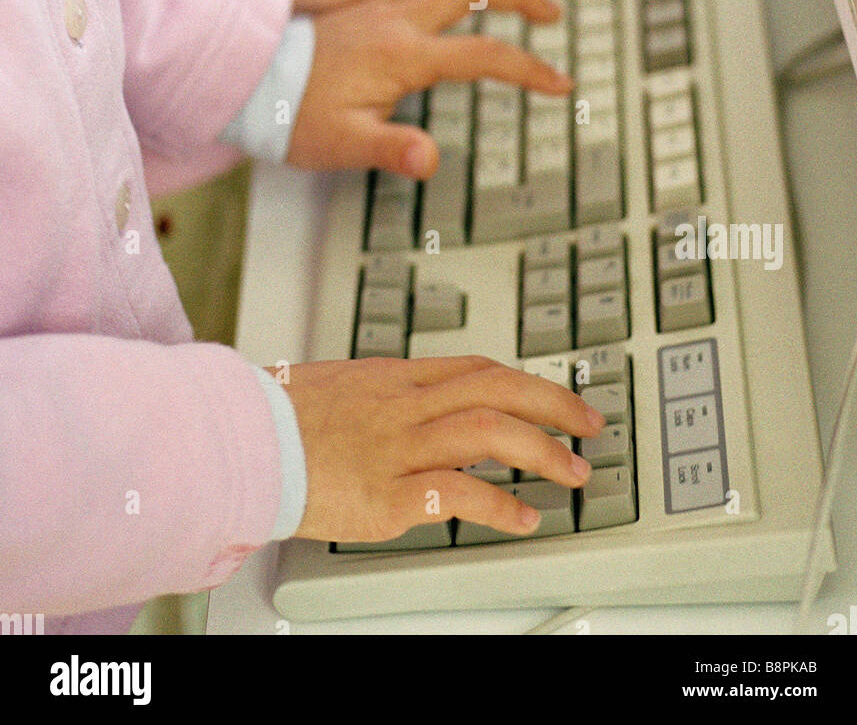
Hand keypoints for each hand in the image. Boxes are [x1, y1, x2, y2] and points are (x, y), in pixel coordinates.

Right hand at [268, 355, 604, 543]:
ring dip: (541, 452)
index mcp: (397, 377)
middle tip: (589, 426)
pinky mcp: (384, 495)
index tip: (559, 398)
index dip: (528, 382)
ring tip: (571, 473)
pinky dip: (498, 505)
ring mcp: (396, 447)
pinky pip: (456, 493)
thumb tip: (432, 406)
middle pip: (497, 390)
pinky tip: (522, 517)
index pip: (479, 369)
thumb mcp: (347, 387)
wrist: (238, 441)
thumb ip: (393, 395)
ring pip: (487, 432)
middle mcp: (405, 405)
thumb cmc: (283, 418)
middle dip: (553, 405)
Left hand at [287, 0, 571, 175]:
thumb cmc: (296, 117)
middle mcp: (397, 17)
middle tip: (552, 14)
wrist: (252, 82)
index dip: (528, 68)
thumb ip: (392, 150)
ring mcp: (383, 0)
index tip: (558, 83)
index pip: (483, 54)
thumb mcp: (344, 145)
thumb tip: (429, 161)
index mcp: (401, 54)